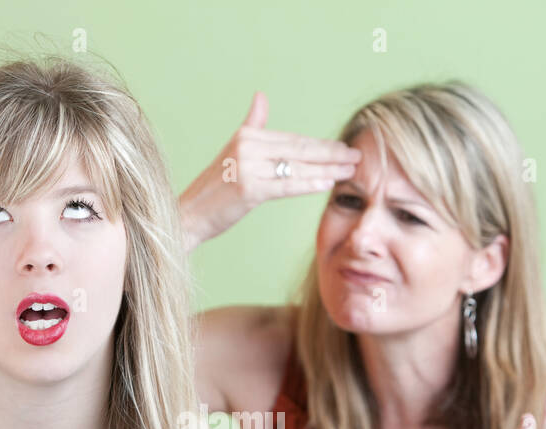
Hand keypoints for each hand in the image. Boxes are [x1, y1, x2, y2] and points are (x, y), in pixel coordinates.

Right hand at [178, 91, 360, 251]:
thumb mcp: (232, 152)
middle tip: (356, 156)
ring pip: (297, 167)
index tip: (343, 148)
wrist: (188, 215)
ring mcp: (248, 167)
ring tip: (350, 170)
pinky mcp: (249, 189)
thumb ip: (252, 125)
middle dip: (331, 153)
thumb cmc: (214, 189)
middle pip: (299, 150)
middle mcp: (247, 146)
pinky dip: (308, 184)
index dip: (320, 144)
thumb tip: (261, 96)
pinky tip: (327, 183)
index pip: (292, 140)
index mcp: (246, 136)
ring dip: (327, 169)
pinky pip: (286, 185)